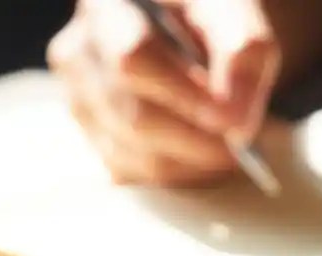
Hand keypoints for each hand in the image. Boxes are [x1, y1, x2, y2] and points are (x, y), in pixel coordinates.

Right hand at [47, 0, 279, 185]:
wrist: (183, 25)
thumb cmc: (206, 13)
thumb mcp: (233, 14)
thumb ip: (243, 51)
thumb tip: (235, 121)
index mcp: (107, 4)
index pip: (133, 57)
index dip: (184, 96)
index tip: (232, 121)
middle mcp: (80, 49)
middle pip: (133, 115)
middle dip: (196, 140)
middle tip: (242, 145)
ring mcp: (79, 97)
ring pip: (131, 153)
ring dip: (189, 162)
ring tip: (229, 147)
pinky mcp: (90, 136)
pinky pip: (131, 173)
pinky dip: (174, 172)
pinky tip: (201, 153)